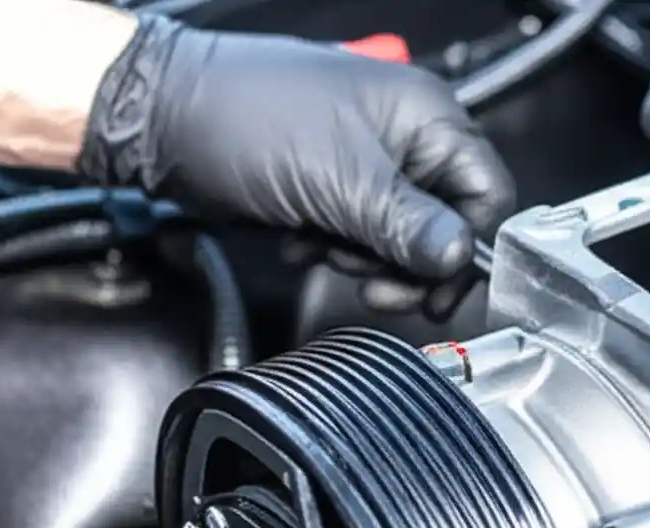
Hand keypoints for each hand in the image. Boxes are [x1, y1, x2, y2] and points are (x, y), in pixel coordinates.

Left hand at [77, 15, 513, 277]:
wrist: (163, 118)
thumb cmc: (246, 119)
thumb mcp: (341, 182)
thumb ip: (410, 226)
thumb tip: (461, 258)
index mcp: (426, 115)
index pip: (486, 192)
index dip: (468, 248)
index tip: (438, 290)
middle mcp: (406, 135)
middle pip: (446, 223)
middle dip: (406, 260)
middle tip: (371, 280)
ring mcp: (368, 161)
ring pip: (401, 238)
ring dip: (363, 257)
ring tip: (322, 242)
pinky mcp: (334, 185)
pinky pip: (360, 235)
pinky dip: (334, 247)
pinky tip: (302, 236)